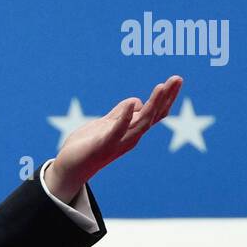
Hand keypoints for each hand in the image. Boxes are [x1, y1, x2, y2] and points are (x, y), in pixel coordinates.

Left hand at [45, 75, 182, 202]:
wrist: (69, 168)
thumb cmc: (87, 145)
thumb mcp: (105, 124)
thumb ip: (120, 113)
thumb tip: (136, 101)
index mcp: (132, 130)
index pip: (155, 113)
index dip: (167, 97)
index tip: (177, 80)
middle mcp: (130, 137)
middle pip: (154, 116)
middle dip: (166, 97)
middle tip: (178, 78)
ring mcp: (119, 141)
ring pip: (142, 122)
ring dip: (153, 104)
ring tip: (161, 86)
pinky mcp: (104, 144)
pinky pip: (118, 130)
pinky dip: (126, 117)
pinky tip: (132, 104)